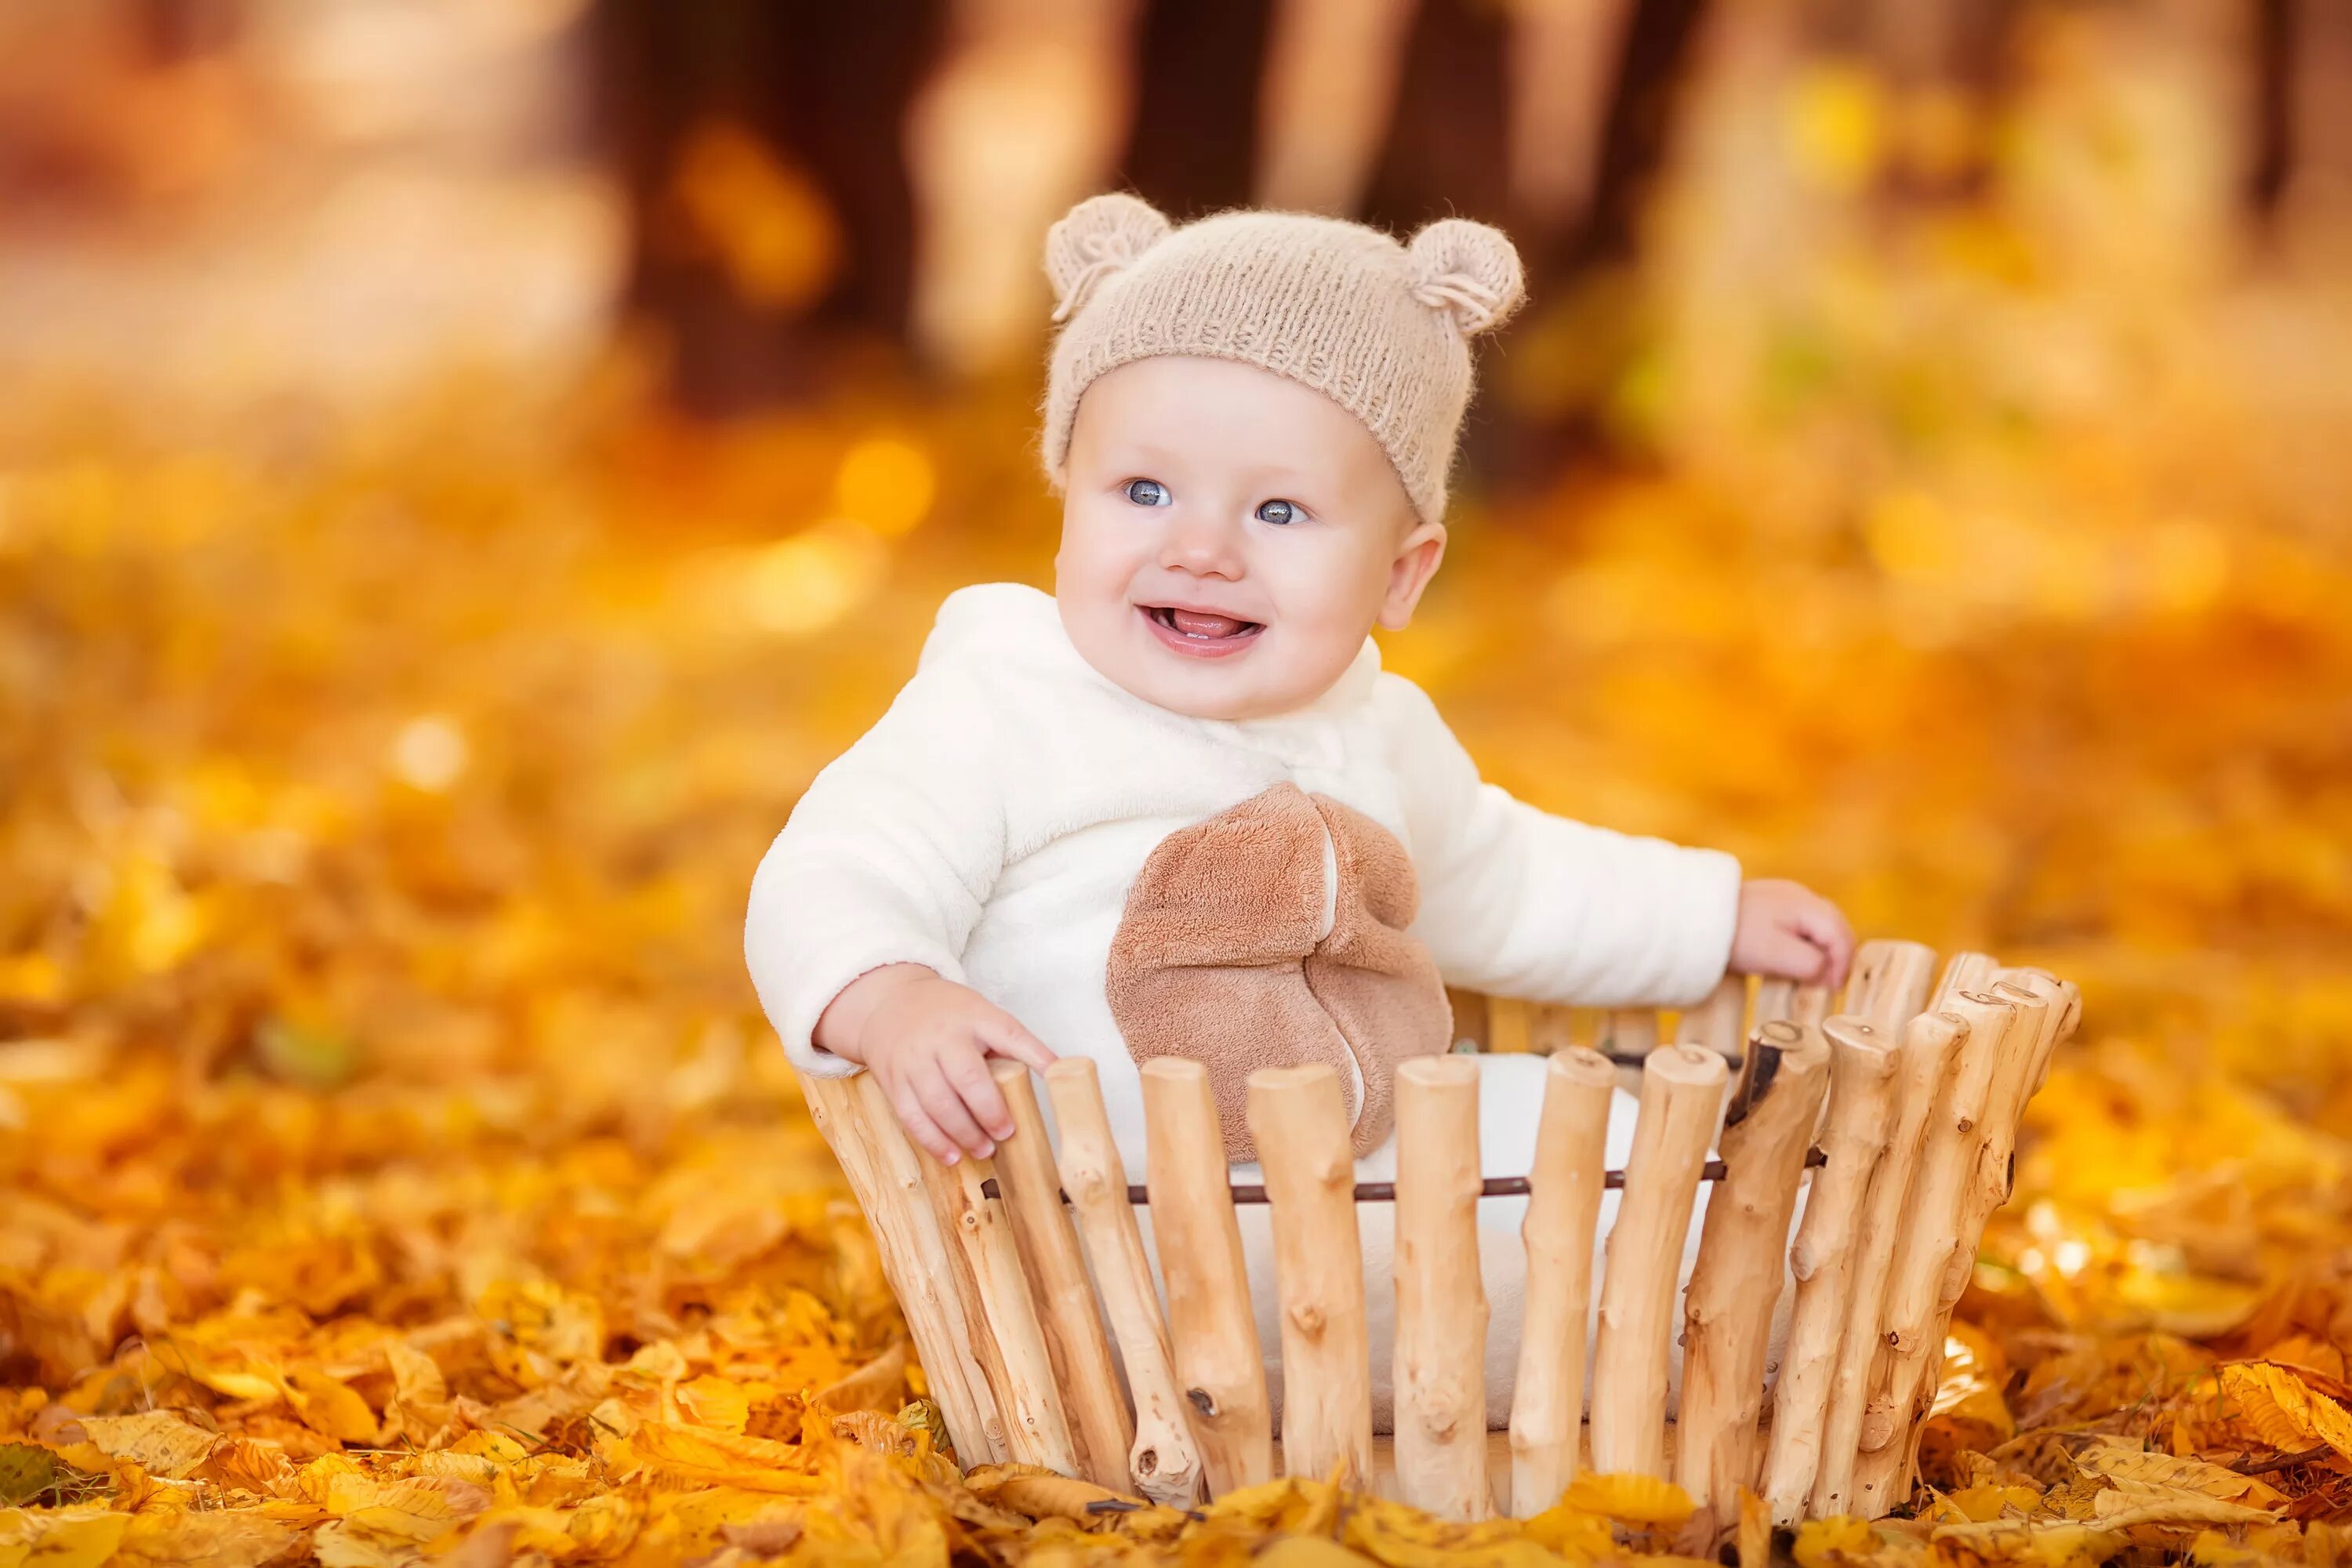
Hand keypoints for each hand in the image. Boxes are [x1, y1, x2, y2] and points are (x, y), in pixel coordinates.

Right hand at [813, 963, 1056, 1163]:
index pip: (1008, 1034)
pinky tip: (953, 1155)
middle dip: (990, 1111)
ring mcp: (915, 1060)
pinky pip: (912, 1117)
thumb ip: (1007, 1041)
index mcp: (973, 1017)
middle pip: (967, 1078)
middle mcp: (942, 1038)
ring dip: (964, 1133)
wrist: (889, 1002)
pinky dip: (933, 1141)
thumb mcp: (980, 1013)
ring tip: (985, 1150)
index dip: (1034, 1055)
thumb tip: (1055, 1073)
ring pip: (938, 1103)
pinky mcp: (895, 1082)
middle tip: (1007, 1132)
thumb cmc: (947, 1015)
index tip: (1054, 1074)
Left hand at [1729, 879, 1855, 991]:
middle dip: (1837, 956)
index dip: (1843, 964)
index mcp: (1807, 905)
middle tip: (1829, 985)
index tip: (1834, 989)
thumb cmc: (1736, 937)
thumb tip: (1827, 973)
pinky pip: (1799, 925)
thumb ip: (1809, 963)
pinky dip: (1805, 944)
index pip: (1840, 935)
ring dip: (1822, 951)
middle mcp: (1801, 896)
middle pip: (1835, 927)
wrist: (1693, 917)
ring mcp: (1785, 897)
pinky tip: (1793, 960)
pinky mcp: (1769, 906)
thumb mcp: (1776, 955)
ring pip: (1818, 926)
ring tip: (1814, 976)